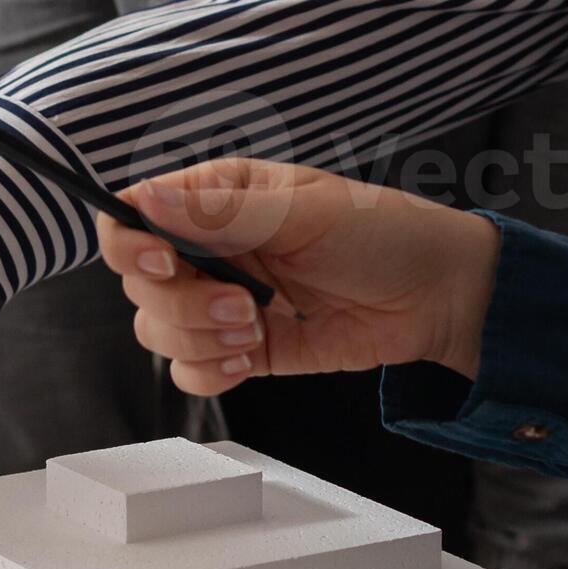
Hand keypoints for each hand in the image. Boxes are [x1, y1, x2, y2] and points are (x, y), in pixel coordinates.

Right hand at [97, 159, 501, 396]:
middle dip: (182, 302)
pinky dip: (211, 373)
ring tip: (257, 329)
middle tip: (241, 303)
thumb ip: (222, 211)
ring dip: (200, 340)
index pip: (133, 216)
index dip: (131, 244)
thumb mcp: (305, 211)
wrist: (436, 295)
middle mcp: (211, 246)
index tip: (165, 263)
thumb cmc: (382, 230)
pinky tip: (252, 358)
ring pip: (158, 330)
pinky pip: (191, 370)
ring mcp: (223, 299)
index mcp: (217, 196)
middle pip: (138, 283)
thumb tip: (147, 200)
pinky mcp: (244, 348)